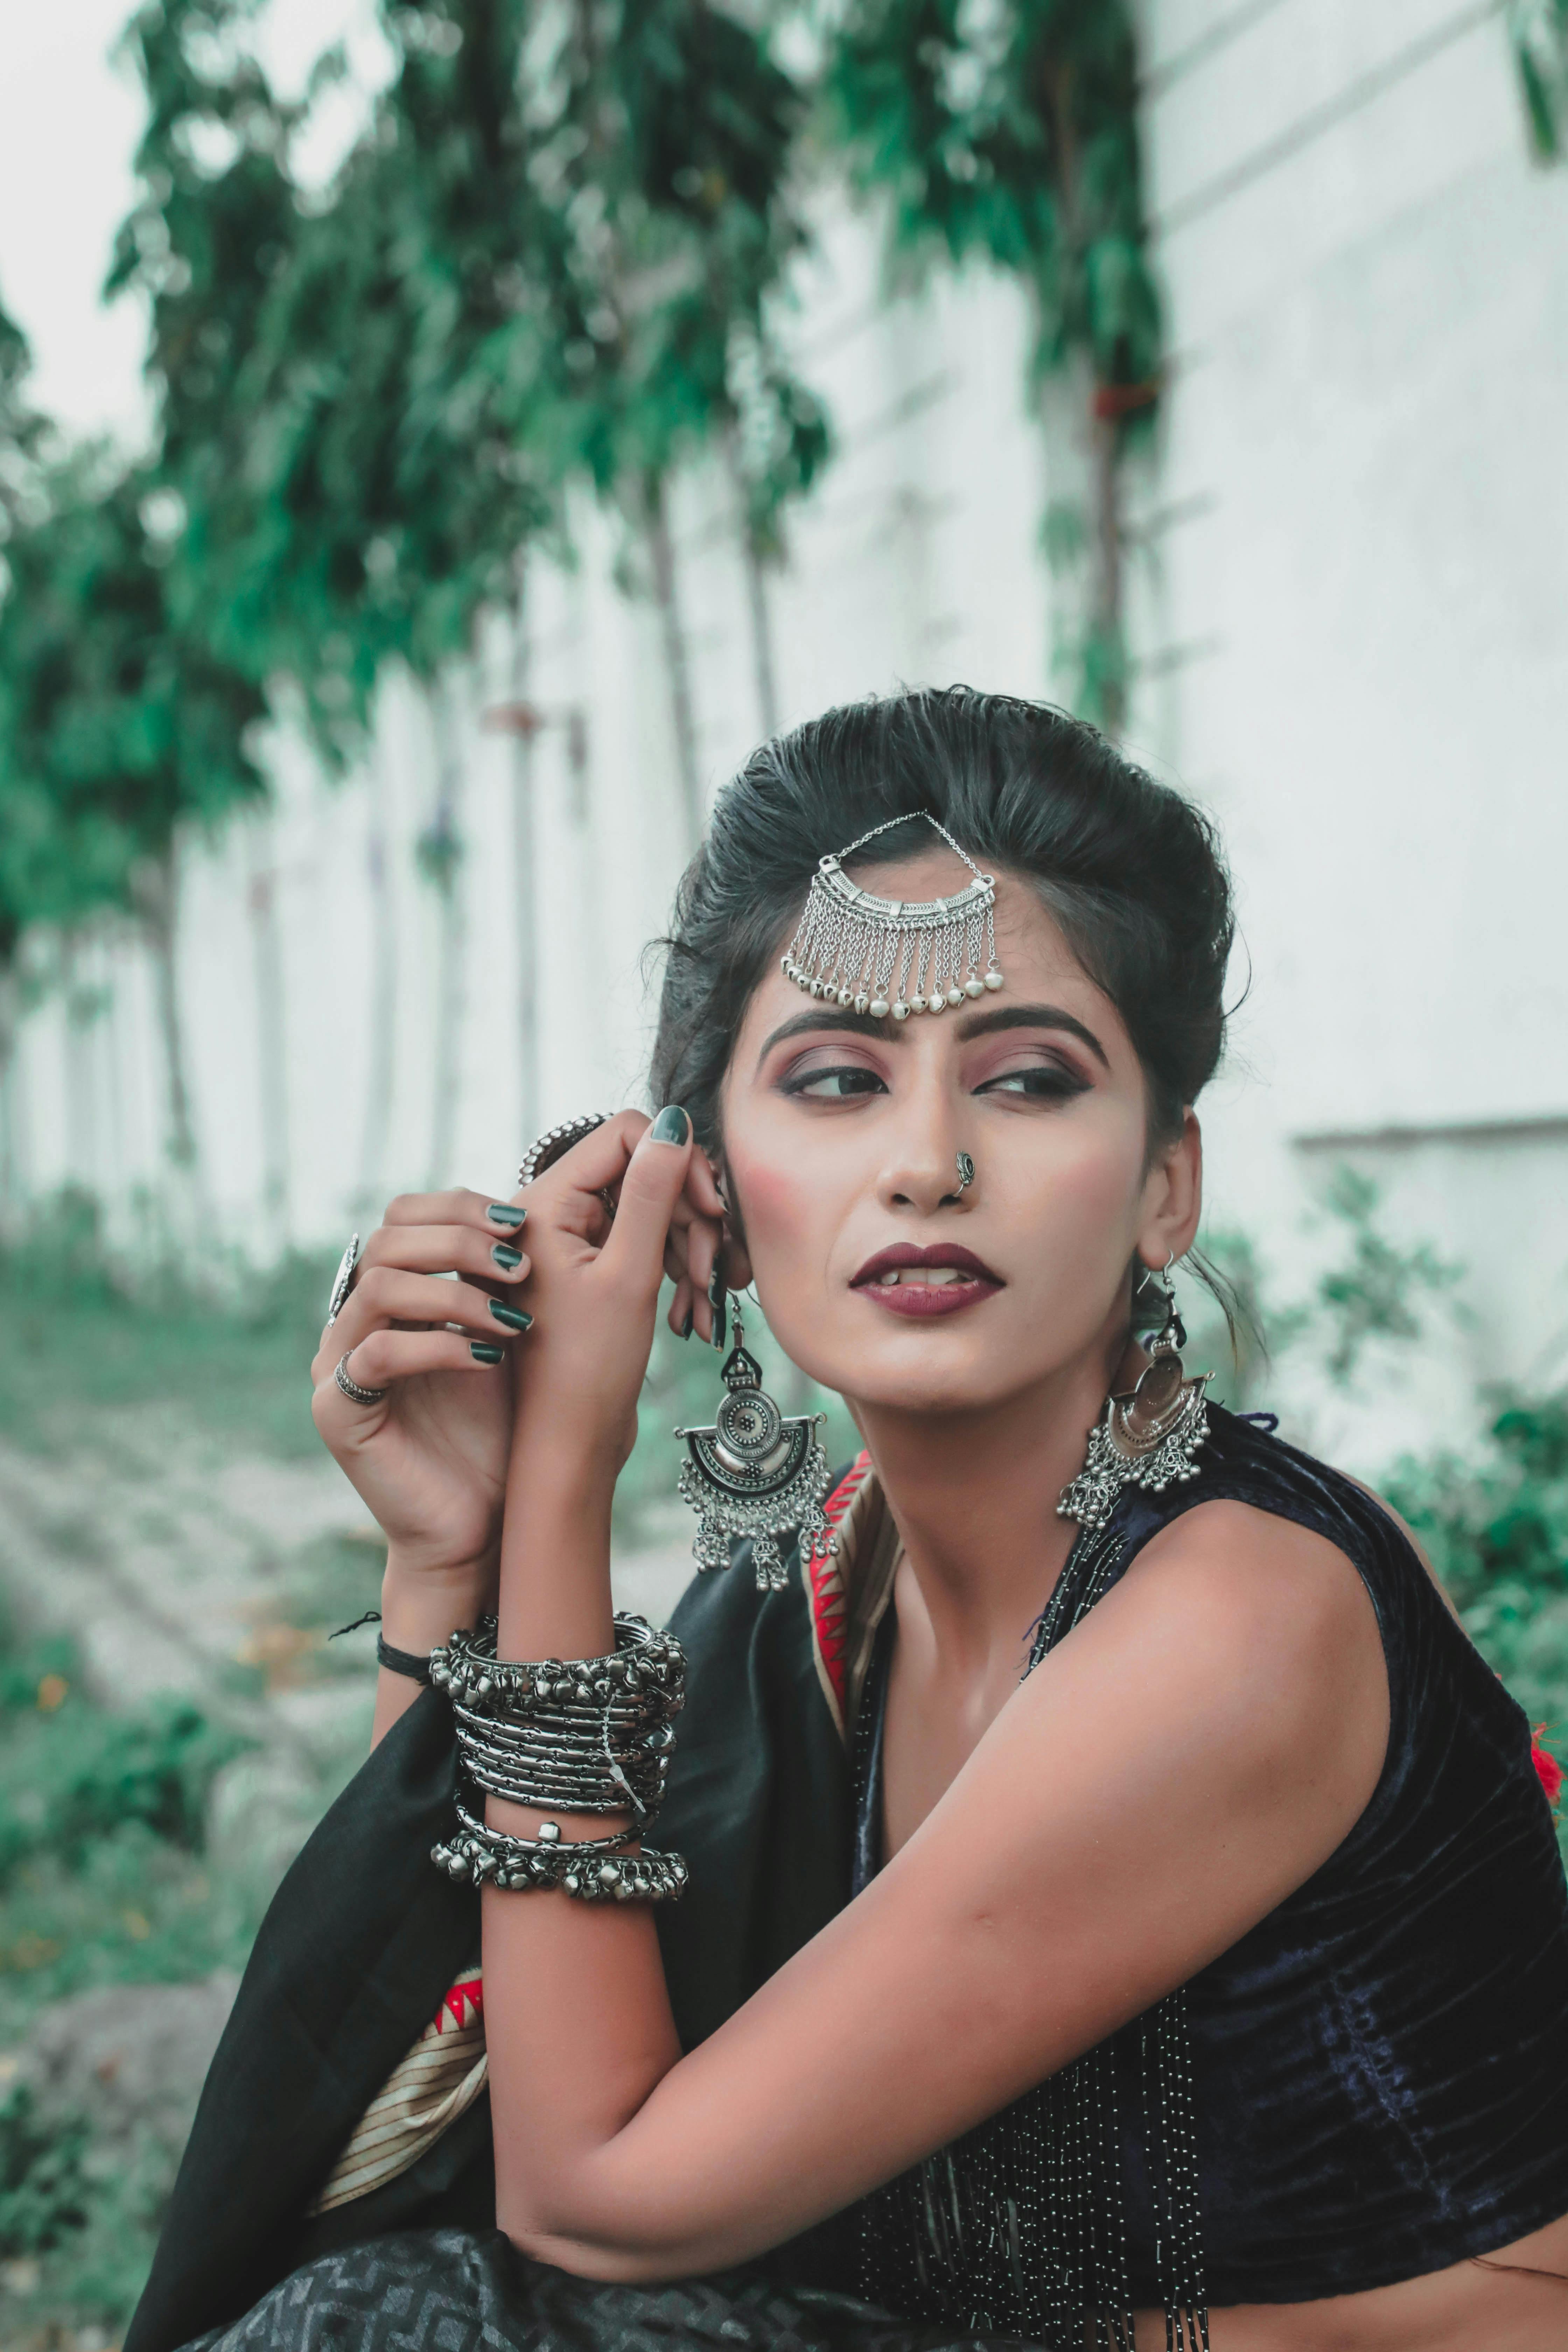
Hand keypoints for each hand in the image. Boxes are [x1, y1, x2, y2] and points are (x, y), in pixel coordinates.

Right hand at [310, 1190, 534, 1590]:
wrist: (487, 1518)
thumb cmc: (502, 1427)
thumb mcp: (508, 1335)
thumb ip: (500, 1278)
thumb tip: (532, 1211)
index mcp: (391, 1294)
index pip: (404, 1216)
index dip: (460, 1207)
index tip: (521, 1224)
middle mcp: (354, 1321)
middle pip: (387, 1240)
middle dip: (460, 1241)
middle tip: (519, 1265)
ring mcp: (337, 1365)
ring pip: (380, 1287)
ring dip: (455, 1293)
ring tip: (512, 1318)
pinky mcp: (336, 1411)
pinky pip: (379, 1354)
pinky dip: (439, 1347)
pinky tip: (487, 1359)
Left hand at [509, 1109, 723, 1486]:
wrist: (569, 1445)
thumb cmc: (589, 1369)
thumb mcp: (629, 1274)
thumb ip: (651, 1193)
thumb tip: (673, 1121)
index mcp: (542, 1204)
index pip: (624, 1135)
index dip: (677, 1164)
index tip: (711, 1211)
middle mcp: (549, 1214)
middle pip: (640, 1172)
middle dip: (687, 1214)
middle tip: (709, 1269)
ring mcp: (570, 1243)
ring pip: (649, 1210)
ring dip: (688, 1247)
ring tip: (702, 1298)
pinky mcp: (588, 1271)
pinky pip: (642, 1243)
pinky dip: (673, 1268)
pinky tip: (690, 1309)